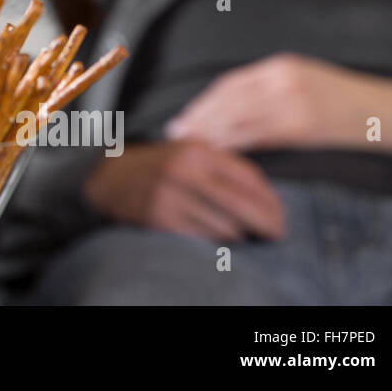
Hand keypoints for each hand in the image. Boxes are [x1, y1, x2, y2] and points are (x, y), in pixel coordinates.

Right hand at [83, 140, 285, 240]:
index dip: (270, 199)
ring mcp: (168, 194)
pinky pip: (201, 237)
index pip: (248, 177)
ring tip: (241, 234)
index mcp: (197, 150)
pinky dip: (216, 240)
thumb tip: (268, 199)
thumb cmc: (162, 168)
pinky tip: (218, 237)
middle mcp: (183, 170)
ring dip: (239, 234)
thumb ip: (225, 168)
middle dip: (266, 222)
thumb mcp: (191, 154)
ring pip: (224, 225)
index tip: (280, 214)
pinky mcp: (158, 218)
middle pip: (241, 204)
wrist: (111, 177)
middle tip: (277, 234)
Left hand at [166, 53, 391, 153]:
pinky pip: (256, 135)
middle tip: (173, 134)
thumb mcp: (304, 82)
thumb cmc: (345, 102)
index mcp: (280, 66)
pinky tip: (217, 154)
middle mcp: (280, 79)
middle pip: (226, 99)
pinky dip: (232, 144)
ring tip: (188, 147)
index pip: (229, 83)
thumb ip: (271, 89)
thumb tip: (233, 106)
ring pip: (236, 117)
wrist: (387, 112)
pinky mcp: (301, 125)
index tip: (185, 116)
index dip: (203, 101)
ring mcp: (290, 101)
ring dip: (208, 133)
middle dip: (198, 117)